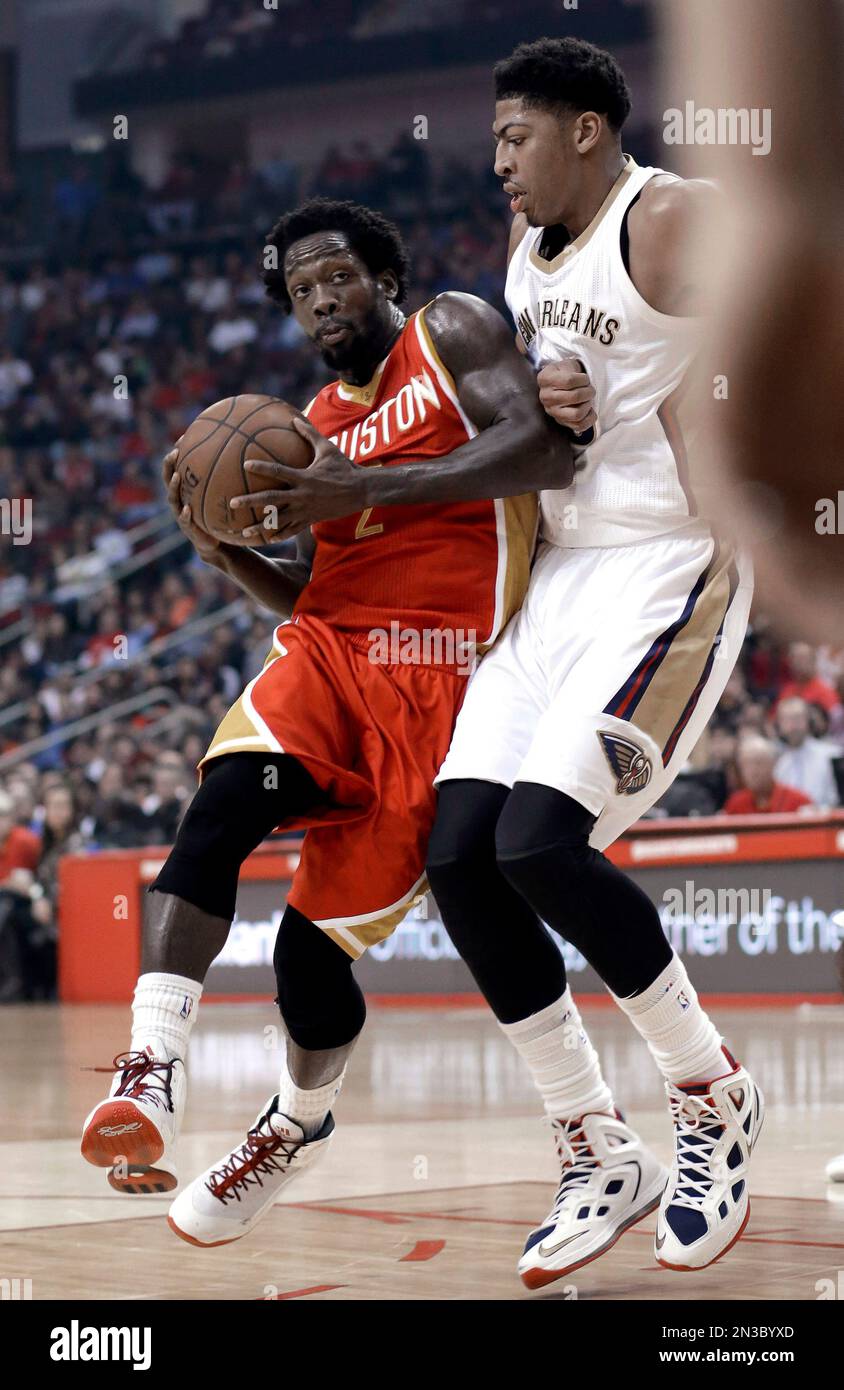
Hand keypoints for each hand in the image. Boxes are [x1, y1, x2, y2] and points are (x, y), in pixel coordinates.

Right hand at [162, 444, 227, 567]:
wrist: (218, 544)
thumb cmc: (222, 518)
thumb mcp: (225, 499)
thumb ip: (229, 483)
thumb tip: (245, 459)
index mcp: (187, 492)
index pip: (178, 468)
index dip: (178, 454)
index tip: (181, 438)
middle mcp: (180, 501)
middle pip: (169, 480)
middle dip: (169, 466)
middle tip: (173, 453)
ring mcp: (182, 515)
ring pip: (173, 499)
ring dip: (174, 487)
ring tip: (177, 476)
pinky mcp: (189, 530)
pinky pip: (185, 521)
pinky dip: (185, 515)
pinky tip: (187, 509)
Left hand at [230, 415, 368, 542]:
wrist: (362, 491)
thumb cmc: (344, 467)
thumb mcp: (328, 448)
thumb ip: (309, 434)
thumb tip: (294, 418)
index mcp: (304, 477)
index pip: (278, 471)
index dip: (261, 468)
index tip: (245, 464)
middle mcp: (302, 496)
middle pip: (271, 500)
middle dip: (250, 502)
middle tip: (232, 504)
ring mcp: (305, 510)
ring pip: (278, 520)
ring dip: (260, 526)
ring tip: (243, 532)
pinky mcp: (311, 520)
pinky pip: (292, 530)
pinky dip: (279, 535)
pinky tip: (267, 539)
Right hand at [536, 356, 595, 434]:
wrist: (558, 383)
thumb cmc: (564, 372)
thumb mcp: (565, 364)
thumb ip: (572, 369)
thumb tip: (585, 382)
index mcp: (545, 379)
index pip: (569, 381)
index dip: (583, 379)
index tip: (585, 379)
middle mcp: (545, 397)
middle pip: (575, 397)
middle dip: (589, 391)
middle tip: (590, 389)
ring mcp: (552, 411)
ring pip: (577, 414)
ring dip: (588, 405)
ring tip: (588, 399)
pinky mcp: (561, 422)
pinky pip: (579, 426)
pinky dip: (590, 418)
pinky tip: (590, 410)